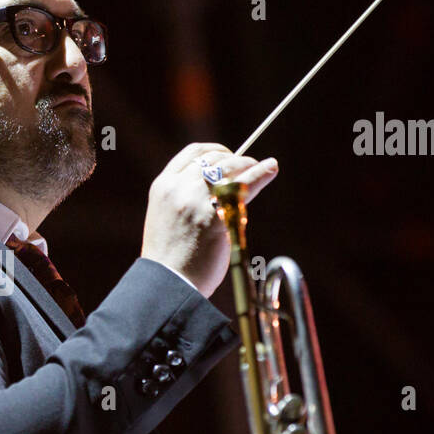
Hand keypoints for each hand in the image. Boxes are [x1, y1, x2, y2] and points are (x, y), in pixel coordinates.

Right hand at [141, 143, 278, 296]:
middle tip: (248, 166)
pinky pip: (246, 186)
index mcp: (163, 186)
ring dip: (249, 165)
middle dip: (235, 160)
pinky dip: (262, 174)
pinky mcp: (218, 215)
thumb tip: (215, 187)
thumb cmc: (171, 258)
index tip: (227, 154)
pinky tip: (271, 169)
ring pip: (231, 168)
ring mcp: (197, 200)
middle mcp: (178, 188)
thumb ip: (184, 198)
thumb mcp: (167, 217)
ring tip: (263, 168)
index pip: (192, 153)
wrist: (168, 283)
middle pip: (215, 159)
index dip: (214, 150)